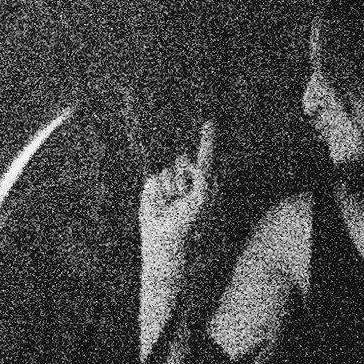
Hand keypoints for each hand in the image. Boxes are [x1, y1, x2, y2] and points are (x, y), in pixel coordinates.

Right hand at [136, 117, 220, 253]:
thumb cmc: (189, 223)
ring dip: (171, 188)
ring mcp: (169, 184)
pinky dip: (159, 191)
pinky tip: (161, 205)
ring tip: (172, 205)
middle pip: (183, 160)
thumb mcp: (202, 197)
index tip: (210, 123)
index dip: (207, 140)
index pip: (205, 157)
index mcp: (203, 182)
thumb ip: (203, 175)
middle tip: (184, 196)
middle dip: (184, 174)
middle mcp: (187, 180)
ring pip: (169, 170)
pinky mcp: (154, 188)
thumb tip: (198, 162)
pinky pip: (156, 179)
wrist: (165, 240)